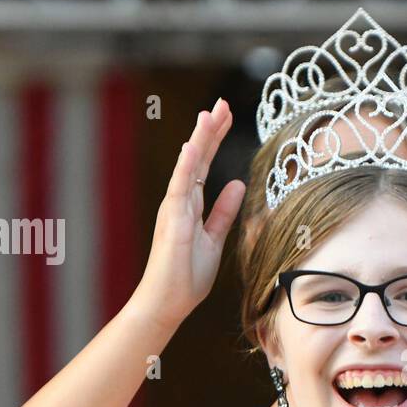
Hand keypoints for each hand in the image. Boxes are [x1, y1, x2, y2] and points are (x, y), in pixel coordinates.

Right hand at [132, 99, 245, 327]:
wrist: (168, 302)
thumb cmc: (187, 275)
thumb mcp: (215, 239)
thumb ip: (223, 212)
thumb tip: (237, 185)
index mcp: (191, 204)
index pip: (206, 164)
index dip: (215, 139)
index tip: (226, 115)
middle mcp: (181, 200)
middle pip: (198, 158)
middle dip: (210, 130)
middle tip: (221, 103)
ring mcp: (174, 208)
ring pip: (189, 167)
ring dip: (199, 140)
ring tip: (208, 114)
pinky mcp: (172, 221)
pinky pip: (180, 189)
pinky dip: (186, 167)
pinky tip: (193, 147)